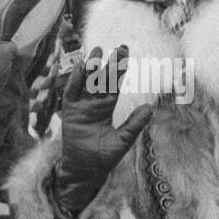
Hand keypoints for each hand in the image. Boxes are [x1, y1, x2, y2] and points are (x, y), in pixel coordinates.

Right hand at [53, 45, 152, 217]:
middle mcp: (94, 104)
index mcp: (106, 108)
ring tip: (97, 51)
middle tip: (119, 48)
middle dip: (110, 64)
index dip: (120, 69)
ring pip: (86, 82)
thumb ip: (134, 124)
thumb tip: (150, 107)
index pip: (114, 85)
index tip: (125, 53)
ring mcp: (81, 107)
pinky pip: (71, 93)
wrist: (85, 171)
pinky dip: (75, 80)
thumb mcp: (123, 140)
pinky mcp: (69, 113)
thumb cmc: (104, 157)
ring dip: (91, 67)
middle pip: (102, 79)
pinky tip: (80, 67)